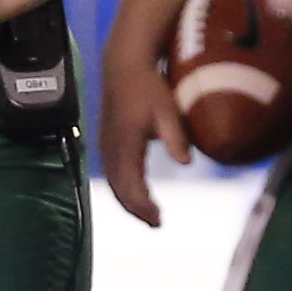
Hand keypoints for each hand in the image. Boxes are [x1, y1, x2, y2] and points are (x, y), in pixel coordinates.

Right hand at [97, 52, 191, 227]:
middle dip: (136, 210)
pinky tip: (137, 194)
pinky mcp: (105, 142)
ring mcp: (105, 145)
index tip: (159, 219)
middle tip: (157, 223)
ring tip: (148, 215)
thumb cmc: (148, 87)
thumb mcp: (167, 110)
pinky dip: (123, 189)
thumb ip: (176, 137)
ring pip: (113, 184)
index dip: (143, 206)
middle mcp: (111, 148)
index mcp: (125, 144)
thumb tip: (186, 163)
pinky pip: (111, 174)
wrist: (123, 67)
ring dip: (129, 202)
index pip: (131, 186)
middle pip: (119, 190)